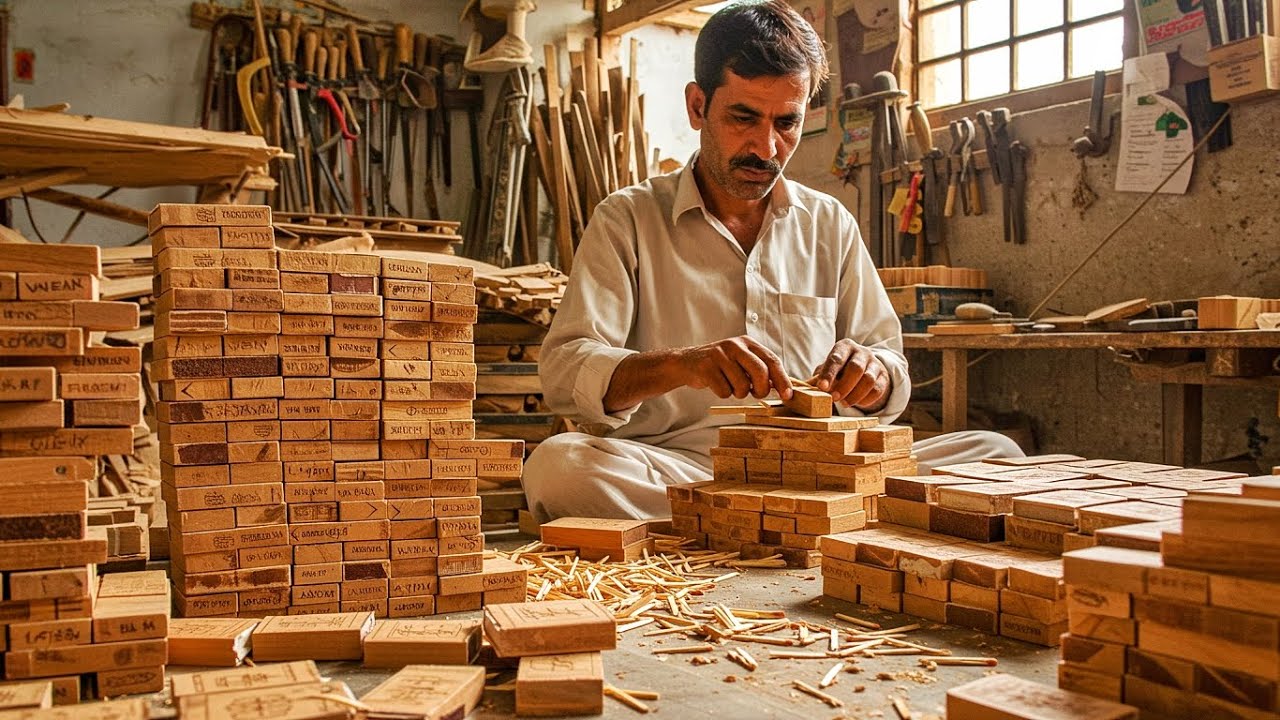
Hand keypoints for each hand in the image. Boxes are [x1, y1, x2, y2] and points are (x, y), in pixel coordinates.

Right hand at [676, 336, 791, 399]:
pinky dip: (723, 394)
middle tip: (755, 394)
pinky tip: (717, 384)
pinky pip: (724, 391)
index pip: (772, 360)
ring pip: (742, 386)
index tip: (788, 395)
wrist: (687, 363)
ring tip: (730, 385)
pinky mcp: (706, 367)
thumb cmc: (721, 366)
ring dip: (738, 393)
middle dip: (761, 390)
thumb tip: (784, 388)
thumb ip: (760, 370)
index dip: (782, 380)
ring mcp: (719, 355)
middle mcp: (735, 345)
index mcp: (747, 343)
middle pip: (760, 372)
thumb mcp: (741, 361)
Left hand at [810, 339, 890, 410]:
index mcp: (844, 347)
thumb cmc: (839, 370)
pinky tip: (857, 403)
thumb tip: (803, 388)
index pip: (837, 358)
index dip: (829, 373)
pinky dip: (866, 399)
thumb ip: (819, 377)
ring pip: (868, 379)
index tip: (822, 387)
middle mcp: (861, 352)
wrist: (863, 369)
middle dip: (844, 385)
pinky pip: (877, 389)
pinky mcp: (884, 377)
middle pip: (856, 368)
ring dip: (855, 394)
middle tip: (834, 398)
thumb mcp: (828, 369)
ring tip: (844, 403)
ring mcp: (875, 363)